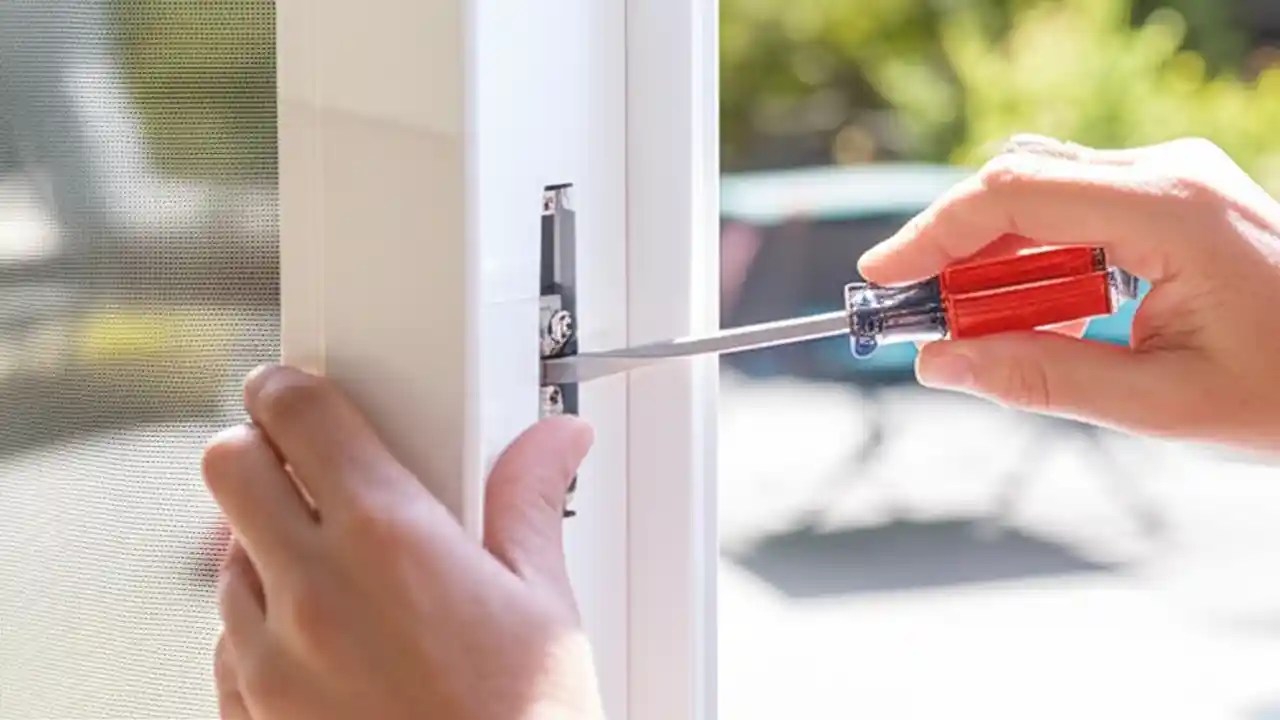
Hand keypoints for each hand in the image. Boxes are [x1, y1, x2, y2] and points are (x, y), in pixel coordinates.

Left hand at [204, 366, 603, 719]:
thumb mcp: (544, 605)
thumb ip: (532, 503)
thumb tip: (556, 444)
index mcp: (389, 539)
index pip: (297, 413)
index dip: (292, 386)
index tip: (302, 390)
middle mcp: (312, 590)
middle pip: (227, 465)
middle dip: (260, 452)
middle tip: (306, 467)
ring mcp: (270, 659)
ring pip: (220, 556)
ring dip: (263, 545)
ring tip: (333, 569)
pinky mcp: (252, 715)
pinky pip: (225, 640)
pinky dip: (258, 624)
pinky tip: (322, 640)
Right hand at [859, 135, 1279, 453]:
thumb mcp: (1161, 404)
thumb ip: (1042, 380)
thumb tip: (941, 363)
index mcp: (1169, 209)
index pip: (1014, 194)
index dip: (932, 235)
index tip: (881, 280)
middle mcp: (1167, 173)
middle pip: (1018, 187)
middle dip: (956, 253)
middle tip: (923, 324)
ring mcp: (1171, 178)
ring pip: (1039, 194)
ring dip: (994, 260)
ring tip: (979, 331)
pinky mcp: (1169, 196)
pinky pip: (1073, 211)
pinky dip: (1034, 260)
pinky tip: (1035, 314)